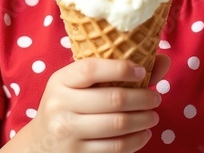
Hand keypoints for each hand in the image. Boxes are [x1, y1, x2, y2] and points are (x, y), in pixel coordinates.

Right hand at [25, 55, 170, 151]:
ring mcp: (67, 132)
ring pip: (118, 124)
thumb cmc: (67, 107)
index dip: (120, 68)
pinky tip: (143, 134)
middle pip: (113, 98)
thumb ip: (117, 72)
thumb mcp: (79, 86)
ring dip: (144, 120)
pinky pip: (116, 148)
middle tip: (156, 99)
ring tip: (153, 116)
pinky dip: (136, 141)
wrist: (40, 144)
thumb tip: (163, 61)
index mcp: (60, 81)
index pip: (91, 68)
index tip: (142, 72)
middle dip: (143, 98)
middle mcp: (60, 105)